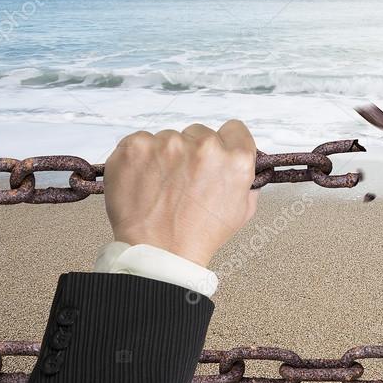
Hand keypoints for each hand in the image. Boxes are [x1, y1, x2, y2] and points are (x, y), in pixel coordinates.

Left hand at [104, 121, 258, 266]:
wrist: (158, 254)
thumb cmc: (199, 235)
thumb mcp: (242, 210)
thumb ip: (246, 179)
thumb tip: (241, 162)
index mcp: (235, 159)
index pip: (234, 129)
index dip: (225, 144)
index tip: (214, 157)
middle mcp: (204, 146)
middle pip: (199, 133)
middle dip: (193, 152)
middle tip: (184, 180)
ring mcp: (167, 144)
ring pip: (168, 138)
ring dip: (165, 156)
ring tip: (161, 186)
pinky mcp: (136, 147)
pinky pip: (139, 142)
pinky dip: (140, 159)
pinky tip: (143, 181)